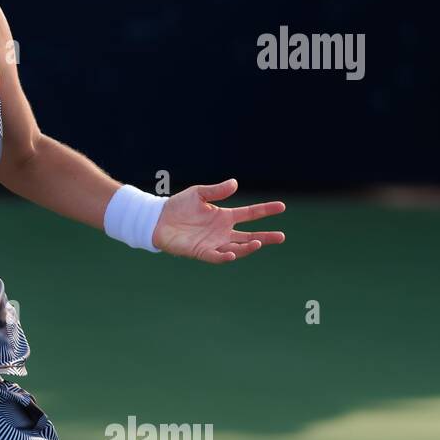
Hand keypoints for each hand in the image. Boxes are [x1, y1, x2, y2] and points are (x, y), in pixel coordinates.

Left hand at [151, 179, 285, 263]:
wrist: (157, 219)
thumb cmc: (178, 206)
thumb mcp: (199, 193)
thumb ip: (217, 191)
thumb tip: (235, 183)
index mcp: (224, 217)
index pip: (250, 214)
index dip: (265, 210)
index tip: (281, 207)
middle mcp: (222, 232)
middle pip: (249, 237)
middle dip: (265, 237)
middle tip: (281, 236)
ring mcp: (213, 243)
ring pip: (236, 248)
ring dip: (248, 247)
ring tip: (259, 243)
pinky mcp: (201, 252)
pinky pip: (215, 256)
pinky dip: (224, 256)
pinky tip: (231, 254)